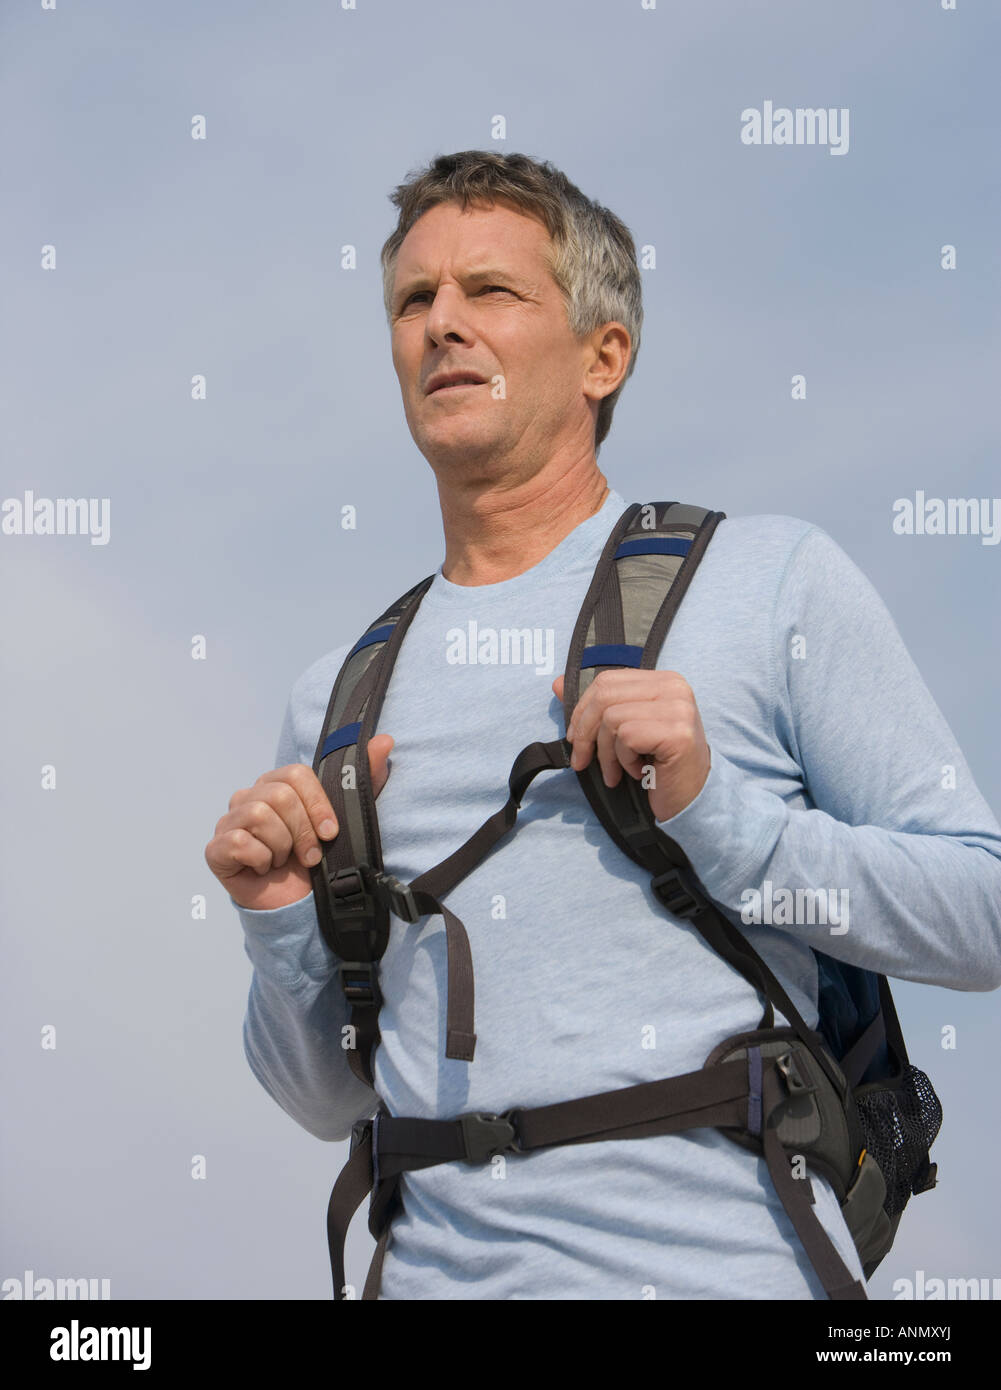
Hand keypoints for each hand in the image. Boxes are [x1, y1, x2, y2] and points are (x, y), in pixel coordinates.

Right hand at [205, 735, 393, 909]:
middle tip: (310, 856)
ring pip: (259, 815)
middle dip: (302, 831)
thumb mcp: (351, 819)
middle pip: (279, 795)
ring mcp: (229, 821)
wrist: (301, 907)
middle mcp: (249, 797)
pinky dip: (260, 860)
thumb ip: (366, 779)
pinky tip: (265, 869)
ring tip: (285, 862)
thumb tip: (385, 741)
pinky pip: (237, 842)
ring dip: (282, 847)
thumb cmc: (319, 862)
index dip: (317, 804)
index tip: (331, 833)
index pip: (296, 774)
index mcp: (277, 785)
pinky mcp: (216, 849)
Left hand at [553, 671, 708, 822]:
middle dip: (585, 732)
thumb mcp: (625, 731)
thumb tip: (558, 684)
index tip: (575, 738)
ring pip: (612, 718)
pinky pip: (627, 738)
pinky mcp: (677, 733)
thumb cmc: (657, 765)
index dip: (582, 710)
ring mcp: (679, 708)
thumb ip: (596, 706)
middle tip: (582, 761)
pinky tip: (638, 773)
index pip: (607, 681)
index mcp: (664, 681)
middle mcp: (675, 687)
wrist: (692, 800)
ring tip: (617, 772)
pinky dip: (623, 761)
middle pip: (604, 695)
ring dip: (607, 753)